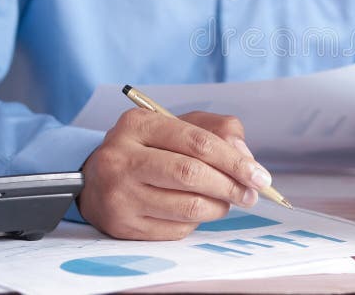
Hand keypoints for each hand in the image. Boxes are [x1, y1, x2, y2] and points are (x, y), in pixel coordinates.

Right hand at [79, 109, 271, 240]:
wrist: (95, 179)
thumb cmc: (149, 148)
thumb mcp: (178, 125)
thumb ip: (217, 130)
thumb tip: (245, 158)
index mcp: (139, 124)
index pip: (198, 142)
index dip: (235, 161)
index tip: (259, 176)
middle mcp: (122, 158)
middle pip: (192, 174)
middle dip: (231, 186)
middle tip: (251, 194)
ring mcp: (120, 195)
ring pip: (187, 207)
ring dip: (218, 207)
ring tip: (226, 201)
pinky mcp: (122, 226)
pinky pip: (176, 229)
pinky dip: (196, 222)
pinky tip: (196, 211)